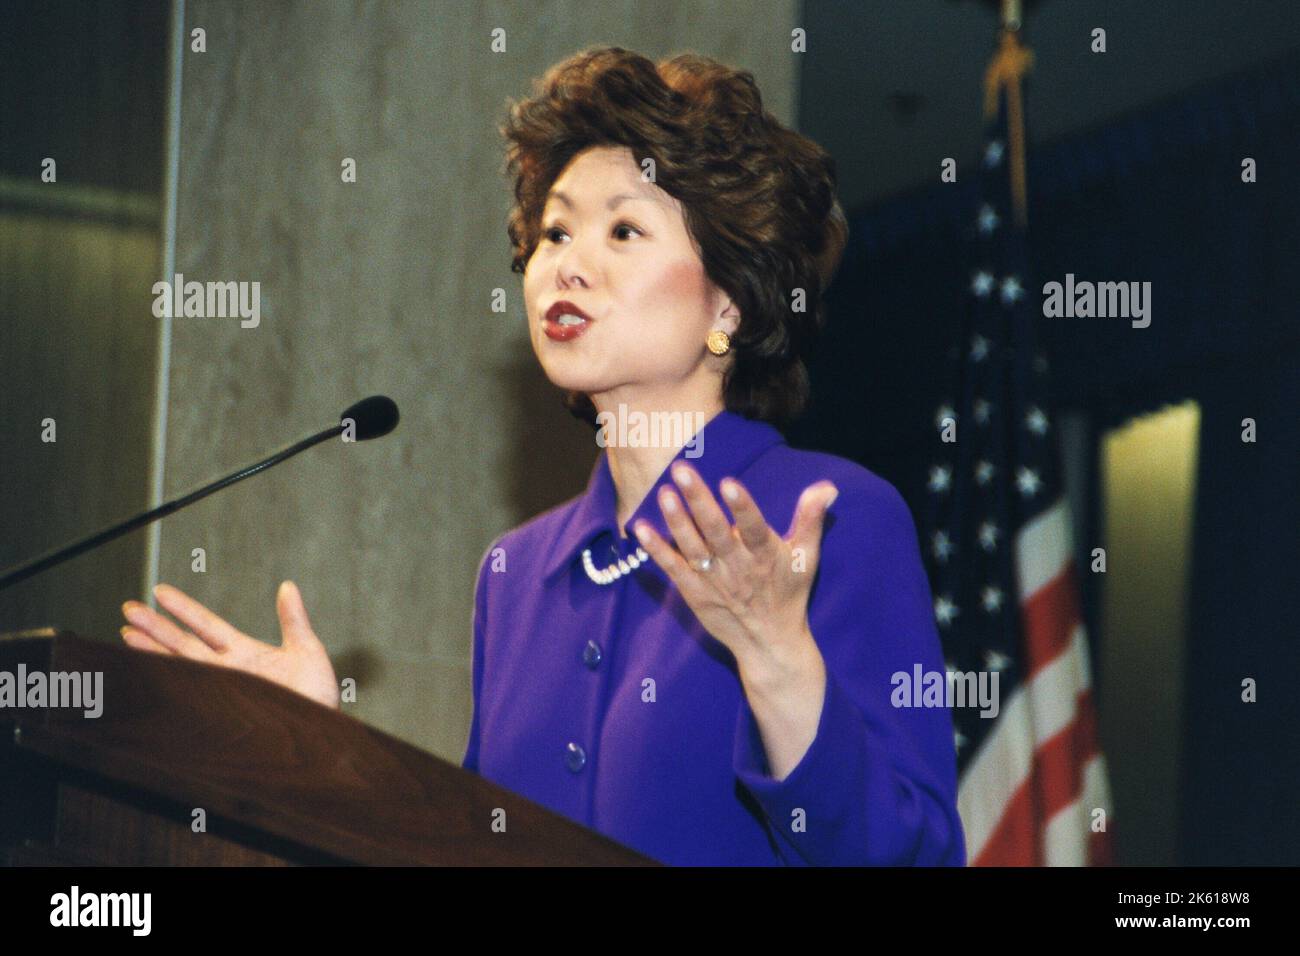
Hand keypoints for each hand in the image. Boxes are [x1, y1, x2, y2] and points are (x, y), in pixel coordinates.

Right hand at [120, 581, 340, 709]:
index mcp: (244, 652)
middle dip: (155, 627)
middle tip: (127, 608)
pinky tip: (146, 674)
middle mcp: (226, 670)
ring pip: (180, 667)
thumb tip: (287, 585)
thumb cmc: (316, 694)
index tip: (160, 592)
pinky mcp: (222, 710)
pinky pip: (189, 696)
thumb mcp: (306, 650)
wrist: (322, 731)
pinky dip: (168, 686)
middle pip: (183, 644)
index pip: (206, 625)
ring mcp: (222, 689)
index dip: (183, 609)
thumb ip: (293, 619)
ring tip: (126, 634)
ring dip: (152, 651)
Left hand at [632, 461, 837, 688]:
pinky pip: (673, 569)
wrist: (768, 643)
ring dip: (676, 521)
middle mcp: (738, 567)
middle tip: (682, 470)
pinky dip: (656, 550)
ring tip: (664, 492)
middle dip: (699, 500)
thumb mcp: (806, 557)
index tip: (729, 483)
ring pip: (692, 548)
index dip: (742, 507)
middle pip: (716, 531)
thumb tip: (827, 486)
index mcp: (766, 555)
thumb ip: (811, 519)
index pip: (754, 528)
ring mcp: (713, 581)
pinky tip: (640, 528)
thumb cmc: (788, 594)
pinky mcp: (694, 592)